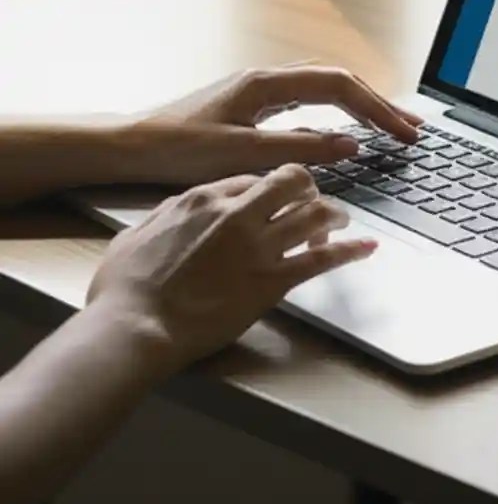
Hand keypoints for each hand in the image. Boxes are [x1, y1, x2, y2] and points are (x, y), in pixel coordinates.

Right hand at [87, 165, 376, 369]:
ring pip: (314, 214)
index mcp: (203, 198)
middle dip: (309, 189)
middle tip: (314, 204)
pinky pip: (323, 259)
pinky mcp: (273, 280)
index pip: (252, 178)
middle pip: (292, 181)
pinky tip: (367, 249)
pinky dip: (351, 252)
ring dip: (335, 215)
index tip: (276, 200)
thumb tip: (178, 213)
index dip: (269, 189)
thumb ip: (166, 218)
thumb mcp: (136, 235)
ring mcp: (258, 245)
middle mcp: (236, 213)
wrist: (135, 326)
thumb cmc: (125, 289)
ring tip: (343, 222)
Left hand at [121, 65, 422, 185]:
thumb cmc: (178, 148)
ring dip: (362, 106)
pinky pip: (310, 102)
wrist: (132, 146)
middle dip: (380, 104)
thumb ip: (300, 149)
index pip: (340, 86)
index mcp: (268, 84)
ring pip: (326, 89)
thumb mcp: (243, 153)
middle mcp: (268, 80)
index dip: (378, 109)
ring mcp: (262, 91)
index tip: (404, 134)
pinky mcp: (255, 106)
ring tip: (391, 128)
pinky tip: (347, 133)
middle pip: (340, 80)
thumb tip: (351, 145)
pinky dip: (339, 113)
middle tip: (412, 130)